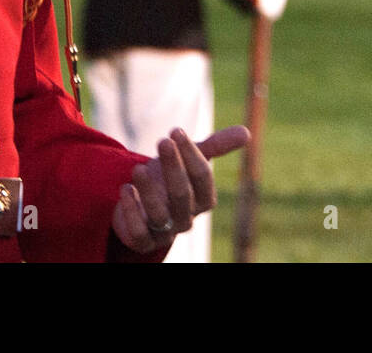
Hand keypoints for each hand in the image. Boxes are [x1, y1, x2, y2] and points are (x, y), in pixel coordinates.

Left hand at [112, 126, 249, 253]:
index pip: (203, 177)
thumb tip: (246, 132)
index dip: (191, 153)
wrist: (141, 205)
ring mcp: (165, 231)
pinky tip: (125, 189)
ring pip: (160, 214)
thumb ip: (215, 147)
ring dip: (149, 191)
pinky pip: (138, 232)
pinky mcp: (142, 241)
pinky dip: (131, 211)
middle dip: (173, 167)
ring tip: (137, 168)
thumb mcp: (189, 161)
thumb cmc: (169, 179)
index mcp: (203, 199)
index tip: (175, 131)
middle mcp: (187, 217)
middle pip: (182, 194)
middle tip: (163, 141)